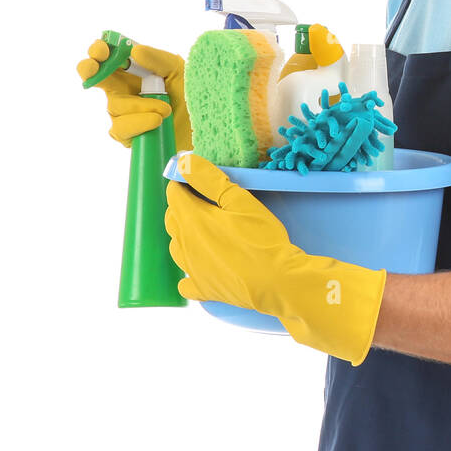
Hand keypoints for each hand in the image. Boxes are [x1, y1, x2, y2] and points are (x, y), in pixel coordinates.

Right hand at [78, 38, 192, 150]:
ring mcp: (124, 113)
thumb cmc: (191, 96)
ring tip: (166, 108)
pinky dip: (139, 122)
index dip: (100, 52)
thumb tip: (135, 51)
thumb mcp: (180, 72)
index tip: (102, 50)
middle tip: (95, 67)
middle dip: (90, 70)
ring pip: (115, 106)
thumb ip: (158, 60)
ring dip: (139, 105)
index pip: (109, 58)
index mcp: (135, 72)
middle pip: (95, 78)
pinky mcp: (129, 135)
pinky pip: (121, 128)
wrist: (206, 126)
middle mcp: (125, 90)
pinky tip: (157, 120)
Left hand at [164, 152, 385, 364]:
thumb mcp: (240, 200)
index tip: (200, 179)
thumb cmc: (262, 238)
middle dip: (184, 205)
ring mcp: (191, 270)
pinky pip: (186, 281)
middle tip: (208, 201)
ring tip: (207, 230)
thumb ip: (209, 179)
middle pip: (172, 219)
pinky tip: (203, 266)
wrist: (277, 281)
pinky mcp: (202, 289)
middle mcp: (184, 245)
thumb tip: (184, 162)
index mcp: (191, 220)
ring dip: (185, 234)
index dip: (185, 183)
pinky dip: (190, 270)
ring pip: (176, 246)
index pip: (174, 194)